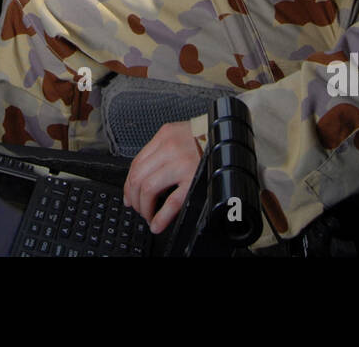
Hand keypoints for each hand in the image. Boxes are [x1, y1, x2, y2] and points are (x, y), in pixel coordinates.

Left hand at [123, 120, 201, 234]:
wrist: (229, 136)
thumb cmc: (206, 138)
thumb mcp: (180, 134)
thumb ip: (163, 149)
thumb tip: (146, 174)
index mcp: (165, 136)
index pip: (136, 163)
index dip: (129, 184)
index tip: (129, 196)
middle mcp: (170, 148)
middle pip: (138, 177)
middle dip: (134, 198)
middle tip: (137, 208)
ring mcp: (181, 164)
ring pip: (149, 189)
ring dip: (144, 208)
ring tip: (148, 216)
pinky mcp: (194, 179)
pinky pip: (172, 202)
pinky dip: (161, 217)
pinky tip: (158, 223)